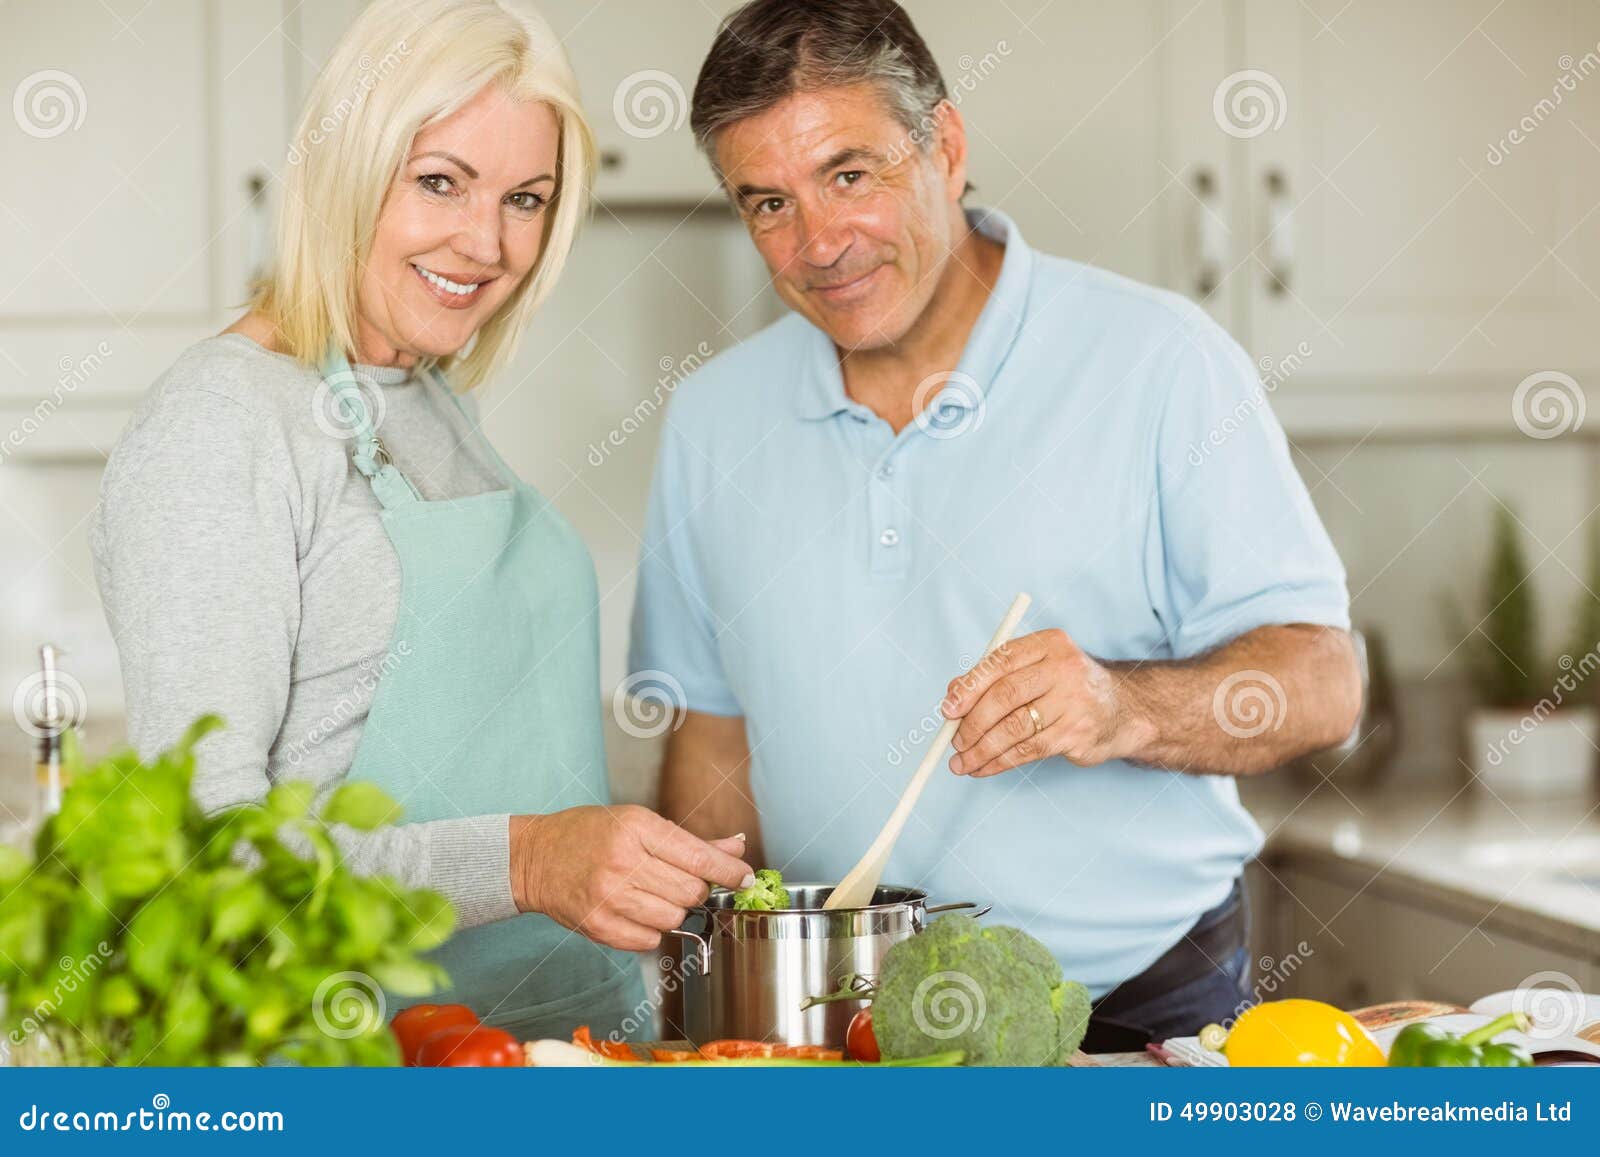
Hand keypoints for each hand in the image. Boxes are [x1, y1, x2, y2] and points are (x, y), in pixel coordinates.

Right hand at [509, 806, 751, 951]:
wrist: (534, 858)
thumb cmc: (588, 834)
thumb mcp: (637, 822)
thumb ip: (689, 840)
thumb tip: (735, 848)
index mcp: (635, 828)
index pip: (697, 856)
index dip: (728, 870)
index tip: (745, 877)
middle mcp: (623, 863)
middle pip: (690, 891)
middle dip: (697, 890)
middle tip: (684, 882)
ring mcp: (609, 898)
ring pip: (673, 918)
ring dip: (673, 910)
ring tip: (653, 894)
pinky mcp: (599, 926)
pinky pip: (649, 940)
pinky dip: (651, 930)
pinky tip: (636, 911)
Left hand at [940, 628, 1147, 777]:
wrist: (1123, 711)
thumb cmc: (1066, 687)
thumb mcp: (1036, 669)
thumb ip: (995, 676)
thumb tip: (951, 696)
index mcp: (1049, 644)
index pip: (1001, 661)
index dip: (970, 686)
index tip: (947, 709)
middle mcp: (1064, 669)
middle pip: (1005, 695)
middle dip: (972, 722)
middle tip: (954, 741)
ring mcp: (1074, 703)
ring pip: (1014, 728)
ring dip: (981, 749)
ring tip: (961, 762)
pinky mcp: (1077, 734)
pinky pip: (1028, 750)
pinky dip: (1000, 762)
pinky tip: (984, 768)